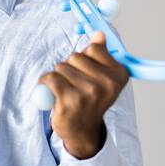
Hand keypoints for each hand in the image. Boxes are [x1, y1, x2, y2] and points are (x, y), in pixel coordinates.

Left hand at [37, 30, 128, 158]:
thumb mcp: (101, 77)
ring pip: (61, 67)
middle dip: (69, 67)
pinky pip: (50, 78)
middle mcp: (106, 85)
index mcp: (118, 75)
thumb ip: (100, 54)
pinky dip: (45, 82)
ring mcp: (88, 94)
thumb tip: (99, 34)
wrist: (82, 130)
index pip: (93, 48)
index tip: (86, 73)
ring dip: (57, 76)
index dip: (84, 58)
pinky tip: (51, 92)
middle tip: (74, 85)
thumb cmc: (90, 100)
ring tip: (64, 90)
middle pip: (75, 56)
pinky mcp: (69, 102)